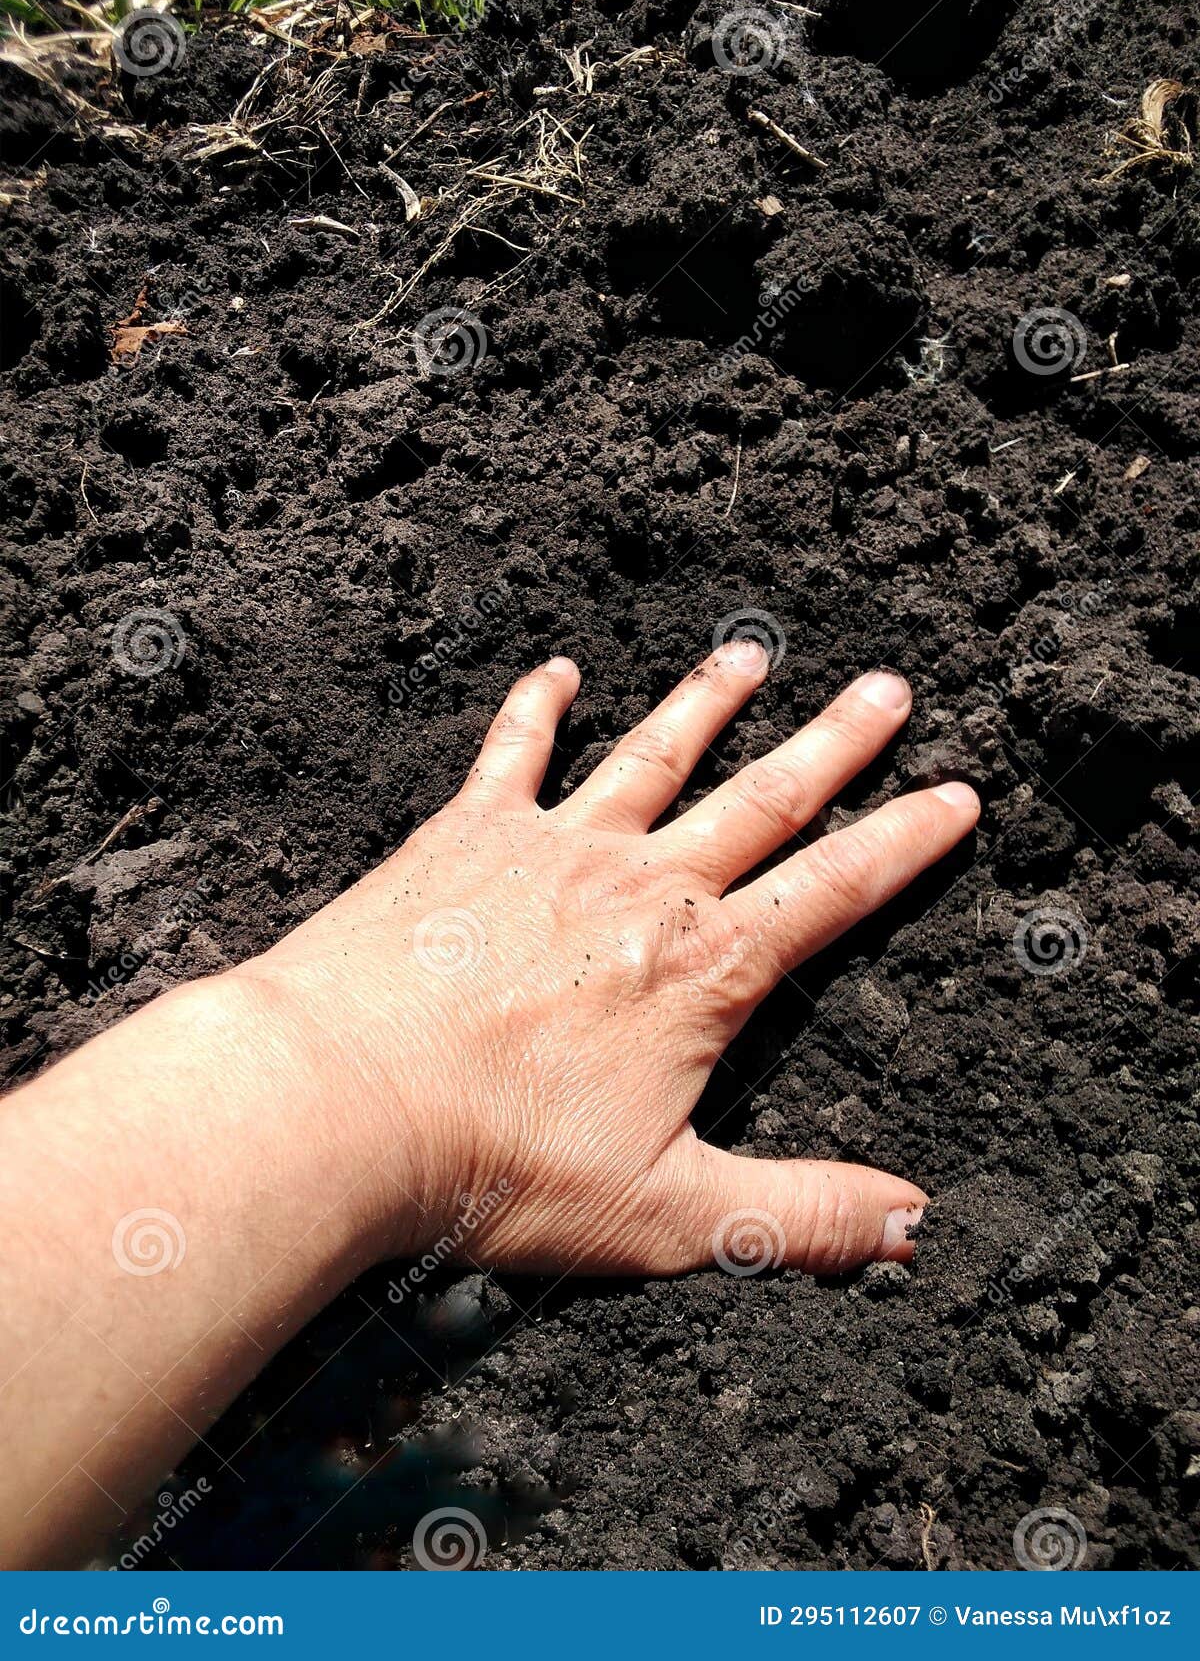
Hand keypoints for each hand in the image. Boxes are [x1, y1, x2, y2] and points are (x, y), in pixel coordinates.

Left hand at [245, 646, 979, 1276]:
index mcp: (702, 970)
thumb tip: (911, 1226)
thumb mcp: (669, 1214)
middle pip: (764, 798)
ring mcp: (552, 848)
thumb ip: (799, 1215)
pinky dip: (537, 705)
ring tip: (755, 654)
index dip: (905, 843)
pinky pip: (513, 751)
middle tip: (888, 687)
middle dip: (836, 743)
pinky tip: (557, 669)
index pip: (834, 891)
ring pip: (655, 755)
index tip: (956, 795)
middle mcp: (641, 886)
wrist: (339, 1100)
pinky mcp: (464, 836)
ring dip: (710, 703)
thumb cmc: (495, 1162)